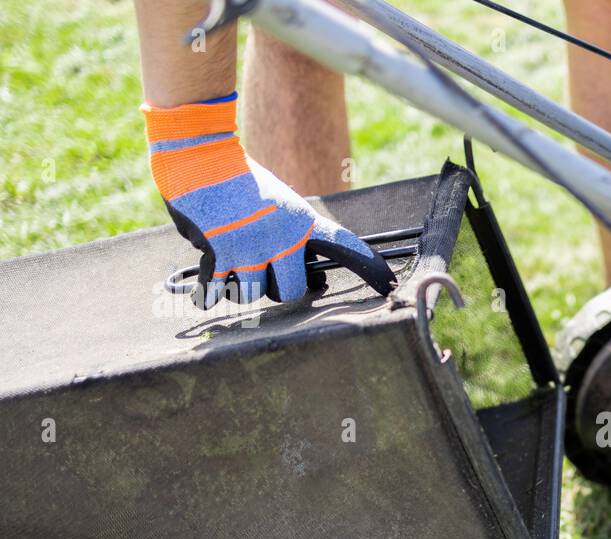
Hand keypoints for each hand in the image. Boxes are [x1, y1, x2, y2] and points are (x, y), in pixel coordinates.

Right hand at [143, 93, 395, 309]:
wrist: (201, 151)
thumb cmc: (238, 179)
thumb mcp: (279, 201)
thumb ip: (291, 233)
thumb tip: (292, 269)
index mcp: (302, 222)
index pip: (345, 246)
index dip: (369, 267)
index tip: (388, 283)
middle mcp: (282, 238)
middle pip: (290, 291)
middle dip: (276, 288)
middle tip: (263, 272)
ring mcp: (250, 247)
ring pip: (251, 294)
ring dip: (238, 285)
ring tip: (231, 262)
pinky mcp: (218, 252)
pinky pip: (216, 291)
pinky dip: (210, 289)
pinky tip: (210, 277)